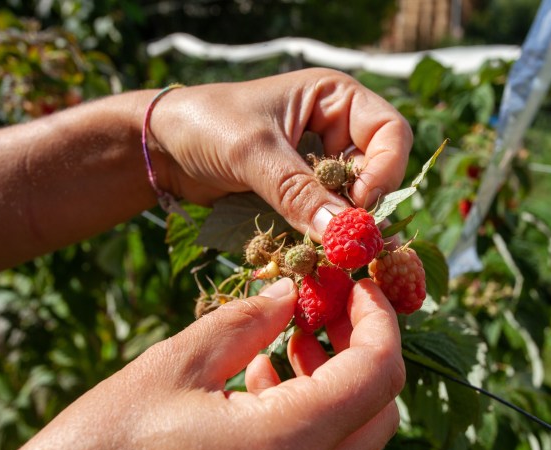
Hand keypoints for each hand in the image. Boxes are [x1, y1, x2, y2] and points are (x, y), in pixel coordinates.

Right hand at [0, 278, 404, 449]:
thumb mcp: (174, 368)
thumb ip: (246, 322)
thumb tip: (292, 291)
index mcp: (285, 443)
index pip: (378, 372)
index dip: (379, 318)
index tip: (356, 282)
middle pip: (380, 409)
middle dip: (364, 347)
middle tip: (324, 306)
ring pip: (354, 436)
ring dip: (338, 379)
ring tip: (288, 339)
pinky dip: (312, 414)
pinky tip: (264, 382)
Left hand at [150, 68, 412, 239]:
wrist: (160, 148)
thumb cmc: (205, 125)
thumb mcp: (253, 153)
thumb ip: (299, 192)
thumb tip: (345, 234)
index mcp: (334, 98)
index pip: (390, 132)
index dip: (385, 169)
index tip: (362, 203)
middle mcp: (336, 130)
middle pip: (378, 172)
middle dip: (363, 206)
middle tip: (344, 240)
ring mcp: (319, 165)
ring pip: (353, 202)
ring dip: (340, 227)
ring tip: (326, 251)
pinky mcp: (301, 194)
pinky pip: (325, 219)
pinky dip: (320, 236)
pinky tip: (309, 251)